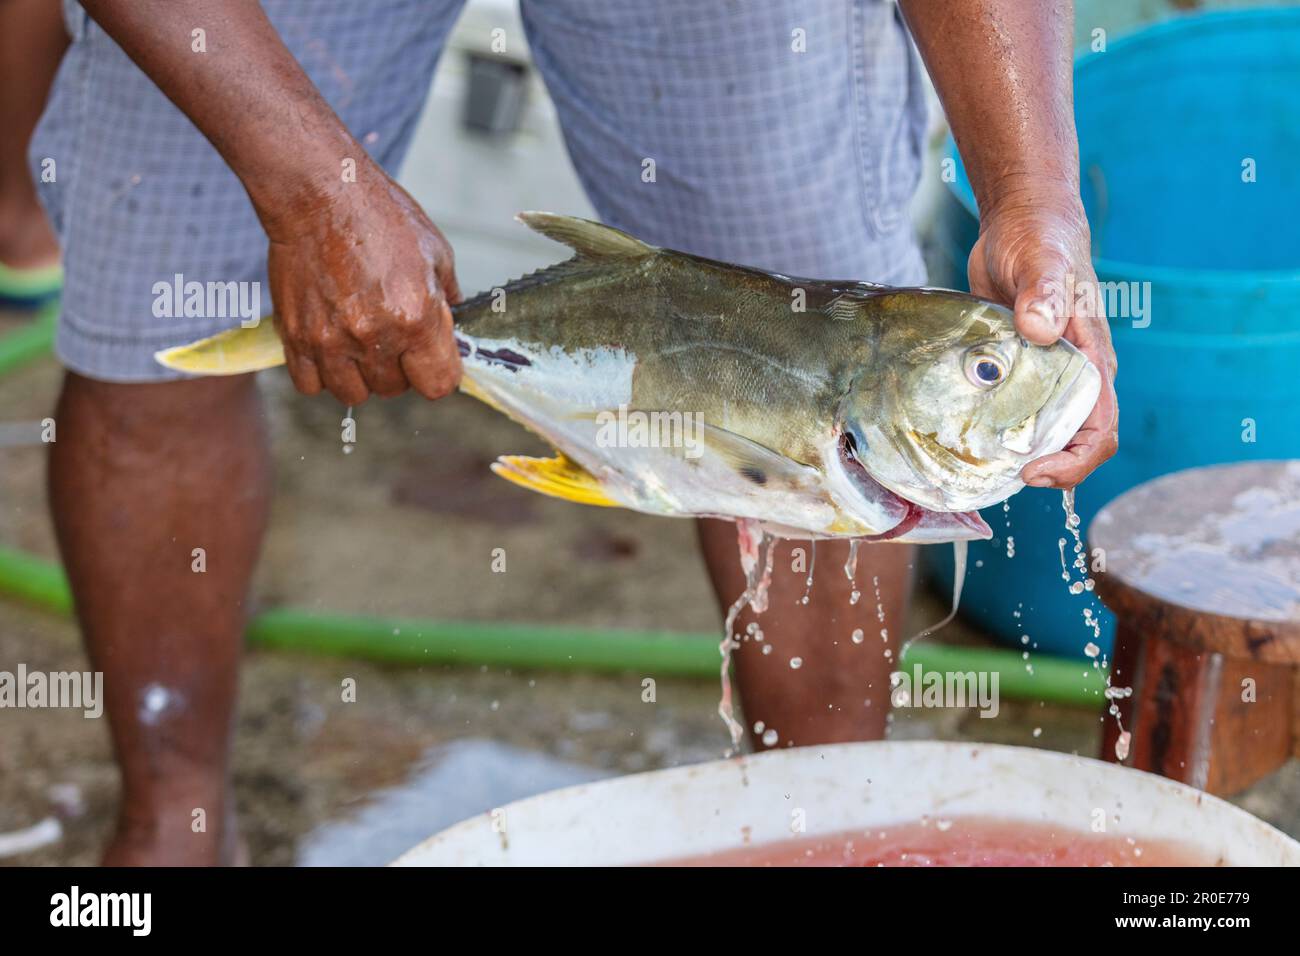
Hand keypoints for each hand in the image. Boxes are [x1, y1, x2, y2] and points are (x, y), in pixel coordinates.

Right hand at [262, 169, 461, 404]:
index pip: (438, 385)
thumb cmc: (380, 216)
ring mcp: (330, 340)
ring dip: (359, 374)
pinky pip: (310, 384)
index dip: (438, 372)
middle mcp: (374, 337)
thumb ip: (448, 299)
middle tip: (391, 333)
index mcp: (416, 319)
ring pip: (352, 393)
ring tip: (359, 340)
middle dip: (398, 368)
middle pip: (394, 390)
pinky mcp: (296, 336)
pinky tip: (330, 344)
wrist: (319, 192)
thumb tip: (453, 330)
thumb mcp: (436, 253)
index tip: (431, 356)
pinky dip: (321, 372)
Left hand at [967, 187, 1117, 488]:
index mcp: (1091, 361)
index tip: (1034, 470)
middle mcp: (1073, 375)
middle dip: (1048, 467)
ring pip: (1041, 429)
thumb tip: (1042, 330)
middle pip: (1073, 441)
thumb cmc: (1040, 238)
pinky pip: (1014, 409)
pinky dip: (997, 429)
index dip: (1074, 461)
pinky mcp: (1017, 366)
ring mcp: (1045, 373)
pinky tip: (965, 434)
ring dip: (1020, 452)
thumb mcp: (1042, 261)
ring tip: (983, 464)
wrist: (1022, 224)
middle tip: (1004, 475)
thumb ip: (1044, 291)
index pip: (1100, 430)